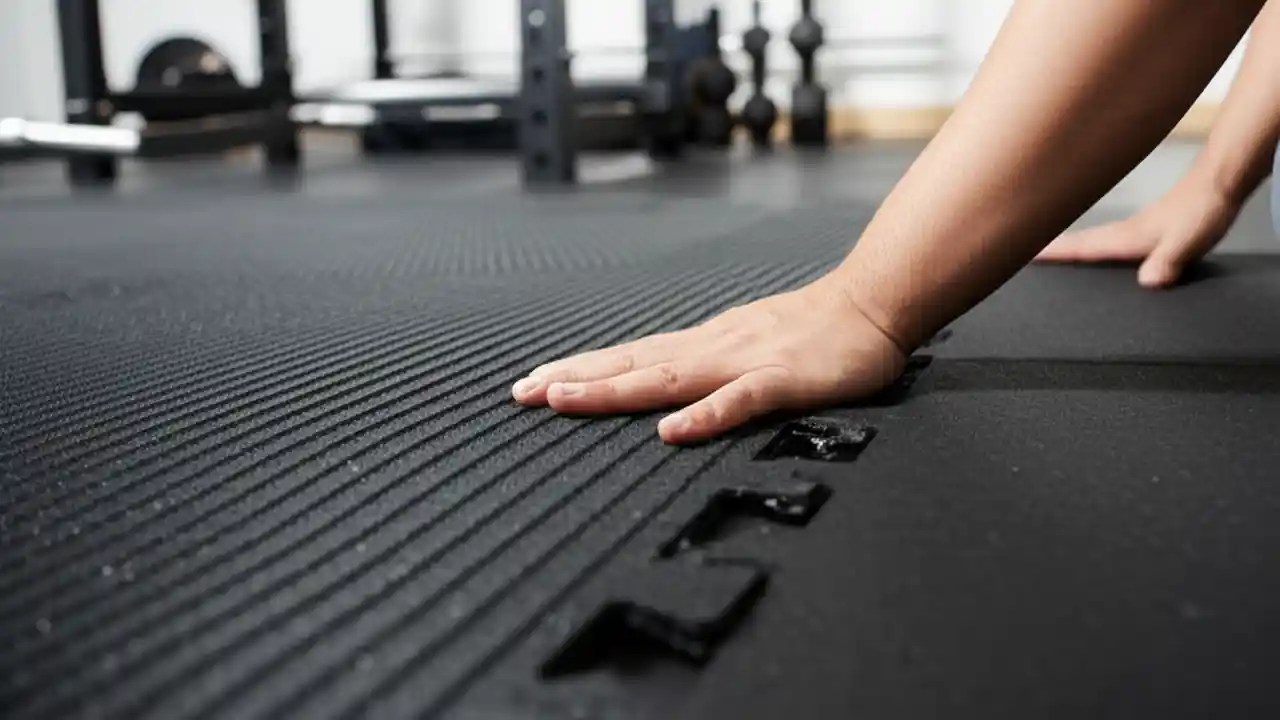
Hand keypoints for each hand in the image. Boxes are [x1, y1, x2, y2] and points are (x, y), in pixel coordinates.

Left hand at [510, 274, 906, 444]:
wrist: (870, 305)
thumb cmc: (812, 331)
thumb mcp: (747, 346)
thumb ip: (709, 369)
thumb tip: (667, 394)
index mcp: (702, 346)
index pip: (629, 357)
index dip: (580, 370)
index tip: (533, 384)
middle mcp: (710, 349)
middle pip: (631, 364)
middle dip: (574, 380)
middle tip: (521, 394)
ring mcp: (743, 362)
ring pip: (667, 378)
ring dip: (613, 389)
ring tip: (564, 400)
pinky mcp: (781, 379)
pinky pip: (738, 400)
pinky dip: (704, 415)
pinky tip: (673, 431)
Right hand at [1035, 173, 1240, 287]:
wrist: (1219, 184)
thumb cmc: (1203, 212)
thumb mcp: (1187, 241)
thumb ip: (1167, 260)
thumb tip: (1147, 282)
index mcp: (1126, 238)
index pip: (1081, 248)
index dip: (1052, 253)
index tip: (1022, 256)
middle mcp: (1122, 233)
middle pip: (1077, 243)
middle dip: (1048, 249)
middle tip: (1017, 252)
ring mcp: (1132, 230)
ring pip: (1089, 240)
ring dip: (1066, 246)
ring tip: (1045, 254)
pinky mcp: (1143, 229)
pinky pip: (1105, 239)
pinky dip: (1088, 244)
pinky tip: (1094, 250)